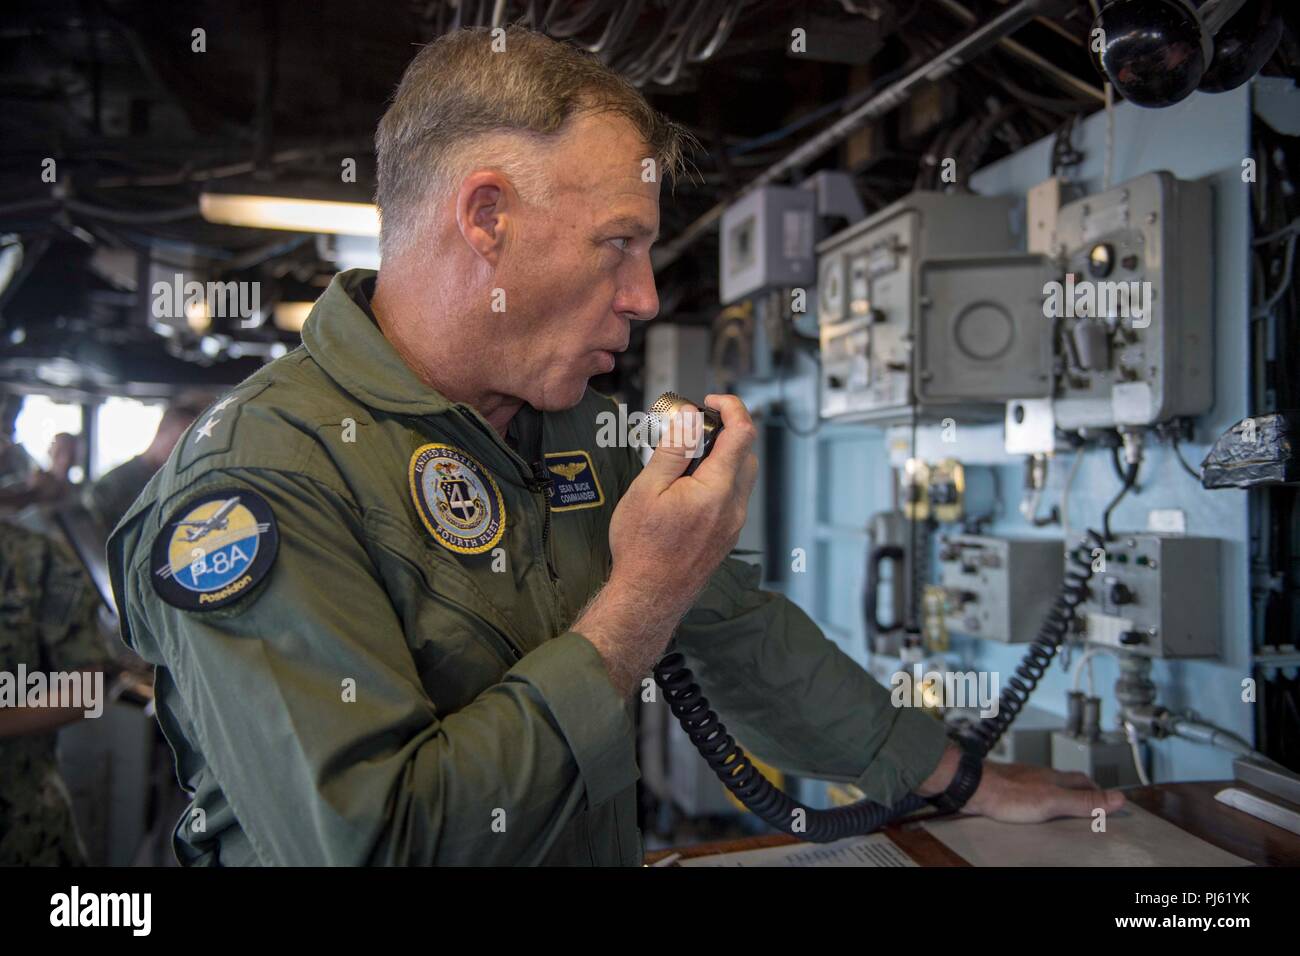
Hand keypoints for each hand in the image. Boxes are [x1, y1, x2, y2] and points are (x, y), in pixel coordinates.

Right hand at [606, 393, 757, 615]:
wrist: (648, 597)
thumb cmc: (642, 549)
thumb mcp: (648, 489)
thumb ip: (674, 449)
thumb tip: (691, 417)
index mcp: (717, 490)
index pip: (742, 433)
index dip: (731, 407)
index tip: (711, 401)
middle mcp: (733, 507)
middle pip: (746, 453)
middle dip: (725, 432)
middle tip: (692, 430)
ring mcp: (733, 524)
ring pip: (741, 476)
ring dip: (722, 458)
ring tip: (685, 460)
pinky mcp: (727, 536)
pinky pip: (732, 497)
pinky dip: (718, 481)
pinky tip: (687, 488)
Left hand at [964, 760, 1126, 823]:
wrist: (973, 786)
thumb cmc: (1009, 793)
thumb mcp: (1054, 801)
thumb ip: (1084, 801)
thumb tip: (1118, 798)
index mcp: (1055, 778)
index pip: (1083, 781)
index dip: (1097, 789)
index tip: (1108, 798)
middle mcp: (1040, 776)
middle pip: (1067, 780)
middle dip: (1080, 789)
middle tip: (1090, 800)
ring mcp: (1023, 780)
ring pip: (1048, 784)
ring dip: (1059, 793)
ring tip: (1065, 805)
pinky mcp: (1007, 787)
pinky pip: (1029, 792)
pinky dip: (1039, 798)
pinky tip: (1034, 806)